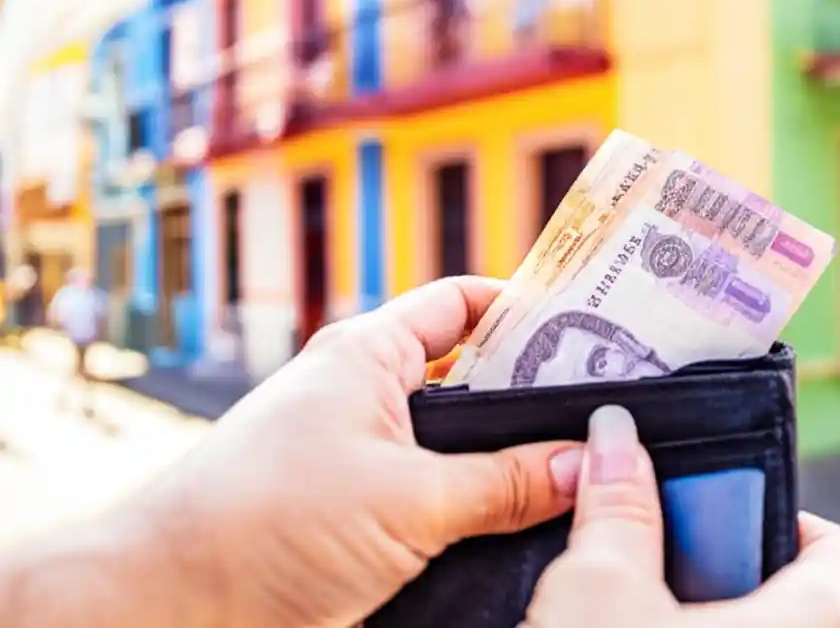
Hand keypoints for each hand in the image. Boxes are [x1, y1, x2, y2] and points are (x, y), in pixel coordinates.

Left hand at [0, 277, 585, 627]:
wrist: (162, 608)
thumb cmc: (261, 526)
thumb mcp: (406, 501)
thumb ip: (505, 483)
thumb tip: (589, 467)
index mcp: (368, 355)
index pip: (463, 306)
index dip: (529, 308)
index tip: (598, 324)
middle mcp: (363, 395)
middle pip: (471, 377)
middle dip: (536, 395)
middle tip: (611, 410)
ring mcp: (358, 457)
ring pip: (457, 446)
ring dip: (510, 461)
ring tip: (586, 473)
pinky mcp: (354, 516)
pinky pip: (435, 497)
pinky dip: (478, 506)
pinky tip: (525, 529)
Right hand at [524, 406, 839, 627]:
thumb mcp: (597, 591)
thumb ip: (617, 505)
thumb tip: (616, 435)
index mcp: (827, 619)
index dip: (772, 520)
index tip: (714, 518)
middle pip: (804, 596)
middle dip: (735, 574)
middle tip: (667, 567)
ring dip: (716, 618)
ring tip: (645, 611)